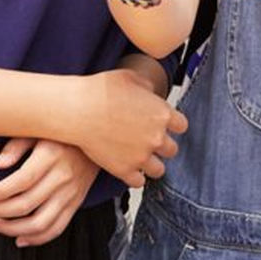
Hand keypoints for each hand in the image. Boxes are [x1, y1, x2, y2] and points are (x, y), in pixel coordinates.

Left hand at [0, 138, 98, 246]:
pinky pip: (57, 228)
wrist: (96, 137)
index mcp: (51, 155)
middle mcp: (63, 176)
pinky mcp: (76, 203)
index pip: (22, 180)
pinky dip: (36, 239)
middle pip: (26, 204)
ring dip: (12, 229)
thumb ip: (17, 145)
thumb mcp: (39, 129)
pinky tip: (19, 237)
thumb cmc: (62, 131)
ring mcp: (71, 193)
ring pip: (40, 223)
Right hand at [73, 68, 187, 188]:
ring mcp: (141, 156)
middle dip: (163, 145)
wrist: (79, 110)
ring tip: (141, 157)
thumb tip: (150, 92)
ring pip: (159, 170)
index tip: (165, 125)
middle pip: (172, 150)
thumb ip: (147, 87)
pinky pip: (139, 182)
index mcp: (162, 114)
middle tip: (150, 140)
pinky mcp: (124, 170)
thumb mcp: (131, 78)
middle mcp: (156, 137)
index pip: (181, 126)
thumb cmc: (101, 91)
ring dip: (152, 164)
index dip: (173, 125)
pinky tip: (128, 167)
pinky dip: (135, 176)